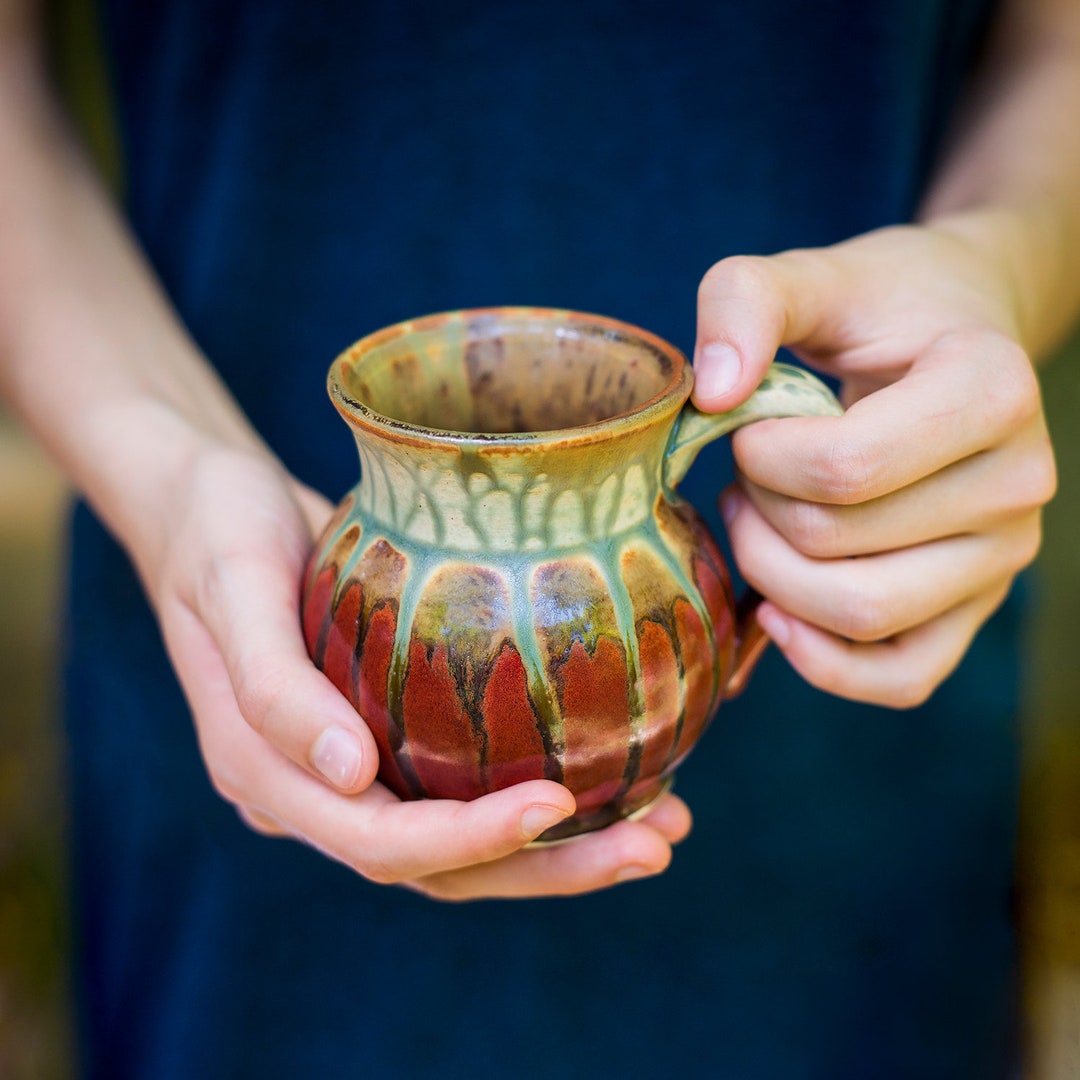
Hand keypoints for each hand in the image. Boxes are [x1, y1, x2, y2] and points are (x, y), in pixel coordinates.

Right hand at [148, 441, 689, 897]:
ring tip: (665, 827)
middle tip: (655, 845)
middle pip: (438, 868)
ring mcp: (352, 772)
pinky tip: (618, 778)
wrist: (210, 506)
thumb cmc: (219, 533)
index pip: (377, 843)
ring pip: (462, 847)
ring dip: (561, 851)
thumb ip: (273, 687)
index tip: (560, 804)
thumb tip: (350, 774)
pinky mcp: (387, 738)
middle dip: (546, 868)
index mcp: (268, 776)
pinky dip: (540, 800)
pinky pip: (465, 788)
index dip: (469, 840)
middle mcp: (315, 792)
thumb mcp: (234, 585)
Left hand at [693, 223, 1056, 707]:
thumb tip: (711, 395)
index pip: (843, 467)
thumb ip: (747, 300)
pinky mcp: (974, 608)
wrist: (955, 339)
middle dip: (755, 512)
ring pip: (861, 615)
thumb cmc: (882, 309)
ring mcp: (1002, 557)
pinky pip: (901, 678)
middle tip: (742, 474)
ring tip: (756, 520)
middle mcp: (1017, 483)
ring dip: (773, 577)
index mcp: (992, 391)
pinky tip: (775, 615)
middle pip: (837, 544)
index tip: (747, 424)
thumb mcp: (813, 277)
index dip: (761, 457)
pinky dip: (824, 664)